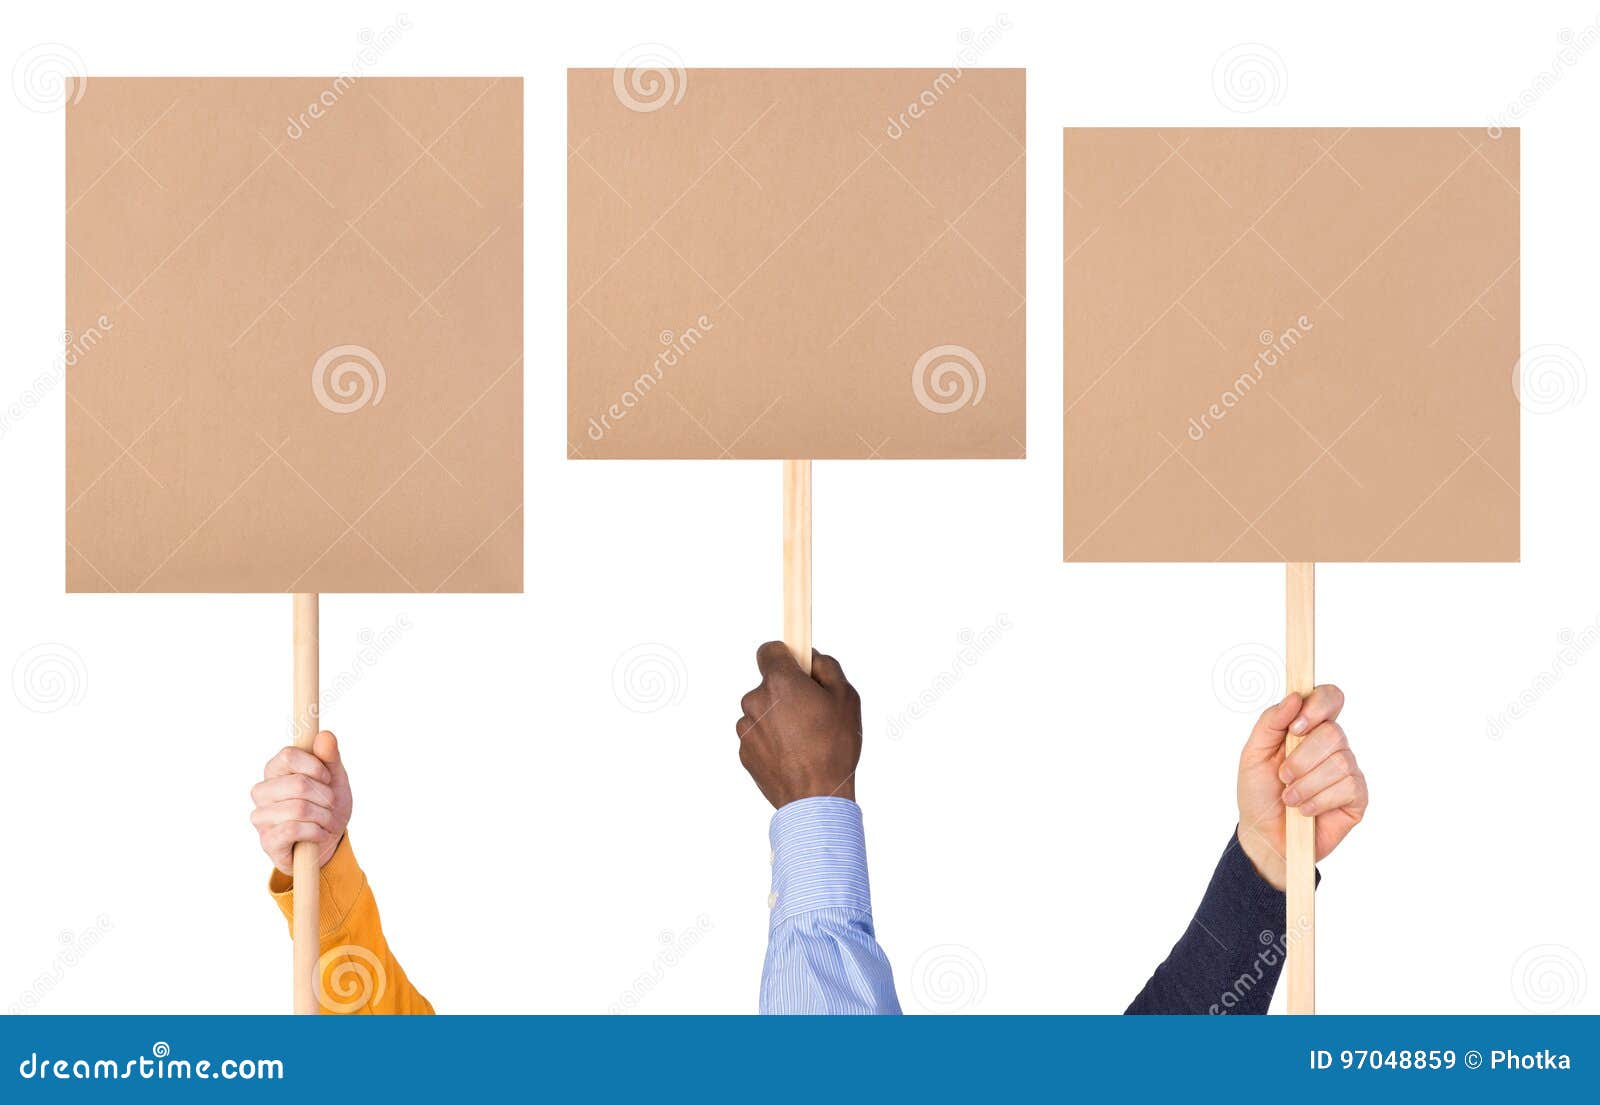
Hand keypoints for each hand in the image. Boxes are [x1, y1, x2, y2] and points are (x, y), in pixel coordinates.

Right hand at [250, 730, 352, 874]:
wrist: (329, 842)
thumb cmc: (328, 805)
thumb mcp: (335, 778)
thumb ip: (330, 756)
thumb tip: (325, 735)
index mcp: (275, 770)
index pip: (288, 754)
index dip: (315, 766)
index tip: (327, 777)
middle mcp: (262, 791)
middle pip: (298, 783)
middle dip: (326, 796)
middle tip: (331, 804)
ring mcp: (261, 817)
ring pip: (298, 808)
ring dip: (324, 816)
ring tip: (327, 821)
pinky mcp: (267, 841)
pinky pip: (293, 829)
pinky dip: (316, 832)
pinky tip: (319, 834)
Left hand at [737, 642, 861, 808]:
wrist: (815, 798)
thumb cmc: (834, 747)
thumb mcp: (846, 697)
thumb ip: (827, 667)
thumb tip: (812, 657)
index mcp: (779, 682)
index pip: (769, 650)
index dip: (786, 655)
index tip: (797, 665)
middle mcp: (755, 701)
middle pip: (770, 685)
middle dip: (788, 693)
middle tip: (813, 713)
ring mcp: (747, 728)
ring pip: (764, 712)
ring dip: (779, 718)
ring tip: (805, 740)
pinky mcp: (744, 752)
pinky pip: (759, 736)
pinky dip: (773, 741)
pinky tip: (794, 755)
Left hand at [1236, 687, 1368, 890]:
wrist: (1264, 836)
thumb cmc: (1259, 793)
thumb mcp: (1254, 754)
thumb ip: (1271, 722)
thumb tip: (1294, 697)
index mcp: (1308, 729)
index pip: (1330, 697)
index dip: (1319, 706)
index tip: (1296, 728)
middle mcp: (1333, 746)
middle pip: (1333, 733)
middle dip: (1301, 759)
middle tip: (1283, 777)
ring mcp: (1348, 771)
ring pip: (1340, 762)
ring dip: (1306, 784)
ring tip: (1290, 799)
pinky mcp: (1358, 797)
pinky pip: (1348, 787)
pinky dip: (1319, 801)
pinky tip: (1306, 811)